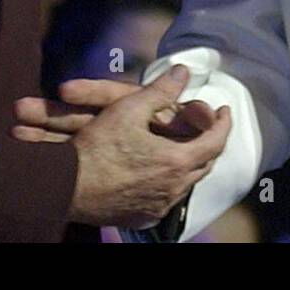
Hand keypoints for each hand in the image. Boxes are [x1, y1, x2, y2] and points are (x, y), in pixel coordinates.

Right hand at [50, 65, 231, 227]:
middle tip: (208, 127)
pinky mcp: (142, 217)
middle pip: (205, 164)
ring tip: (185, 146)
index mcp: (177, 161)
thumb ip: (162, 89)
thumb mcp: (130, 107)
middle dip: (209, 143)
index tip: (225, 110)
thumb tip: (183, 72)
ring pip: (186, 183)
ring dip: (190, 163)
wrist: (65, 186)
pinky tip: (160, 171)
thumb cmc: (97, 146)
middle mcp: (173, 189)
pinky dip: (171, 182)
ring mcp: (158, 206)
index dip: (223, 123)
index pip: (215, 142)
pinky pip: (167, 198)